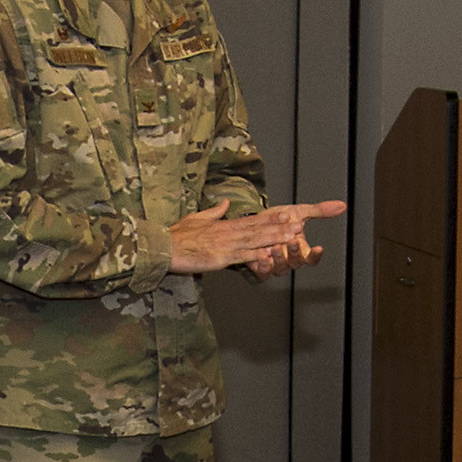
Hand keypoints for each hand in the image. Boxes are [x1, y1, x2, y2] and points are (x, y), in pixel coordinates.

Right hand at [164, 203, 313, 276]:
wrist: (163, 247)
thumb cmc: (177, 236)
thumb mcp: (196, 219)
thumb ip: (214, 212)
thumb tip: (225, 202)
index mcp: (222, 225)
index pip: (251, 221)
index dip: (270, 219)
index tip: (286, 215)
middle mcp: (227, 233)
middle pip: (258, 230)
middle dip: (279, 228)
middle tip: (299, 225)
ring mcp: (224, 246)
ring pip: (254, 241)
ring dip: (274, 239)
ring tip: (292, 237)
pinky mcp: (218, 259)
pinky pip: (241, 257)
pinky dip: (257, 254)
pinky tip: (270, 254)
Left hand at [238, 198, 341, 279]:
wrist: (256, 222)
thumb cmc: (279, 221)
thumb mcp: (300, 213)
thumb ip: (319, 211)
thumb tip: (342, 206)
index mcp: (301, 251)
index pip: (312, 258)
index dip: (316, 255)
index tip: (319, 248)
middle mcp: (289, 260)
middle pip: (296, 263)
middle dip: (295, 253)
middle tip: (293, 242)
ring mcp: (275, 265)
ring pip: (280, 269)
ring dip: (279, 259)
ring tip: (277, 247)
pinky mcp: (260, 268)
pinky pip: (263, 273)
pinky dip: (263, 267)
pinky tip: (262, 257)